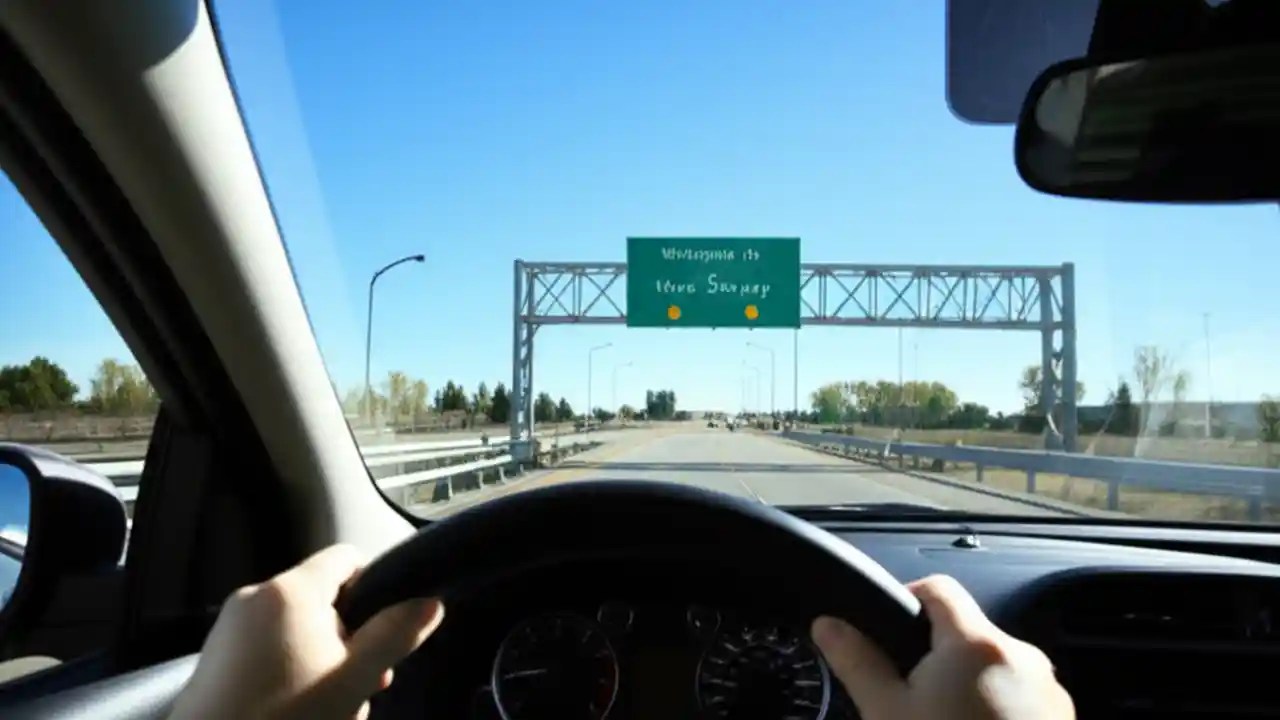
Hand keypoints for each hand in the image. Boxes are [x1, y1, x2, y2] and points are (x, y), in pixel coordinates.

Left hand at [169, 544, 443, 719]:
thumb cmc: (286, 718)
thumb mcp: (353, 681)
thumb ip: (395, 636)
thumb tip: (431, 603)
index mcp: (290, 591)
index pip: (347, 557)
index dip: (376, 587)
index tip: (385, 632)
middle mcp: (254, 596)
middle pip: (324, 598)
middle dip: (351, 638)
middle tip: (363, 684)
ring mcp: (229, 627)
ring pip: (298, 627)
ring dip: (324, 660)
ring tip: (330, 706)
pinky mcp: (215, 657)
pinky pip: (268, 647)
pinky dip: (291, 669)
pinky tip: (298, 709)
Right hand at [812, 575, 1073, 719]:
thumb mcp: (888, 712)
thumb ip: (858, 661)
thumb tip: (827, 625)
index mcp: (975, 643)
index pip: (939, 588)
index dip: (908, 598)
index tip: (890, 634)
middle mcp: (1022, 655)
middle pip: (967, 633)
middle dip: (936, 657)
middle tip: (912, 698)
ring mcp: (1050, 690)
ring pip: (994, 668)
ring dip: (968, 684)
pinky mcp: (1063, 718)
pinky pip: (1021, 697)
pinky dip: (996, 708)